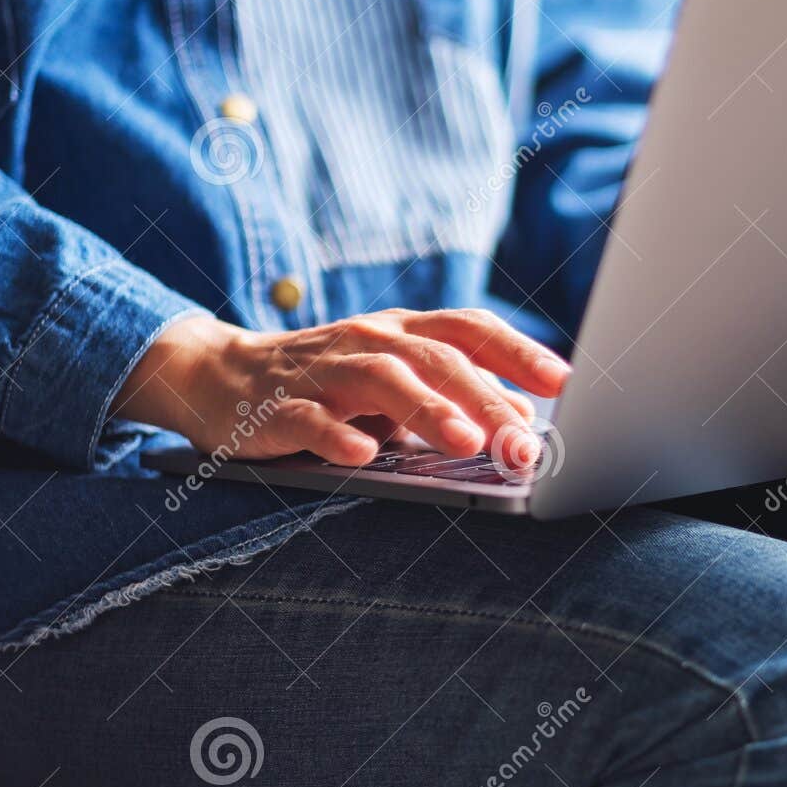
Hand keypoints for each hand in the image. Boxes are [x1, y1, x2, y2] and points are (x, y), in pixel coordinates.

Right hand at [114, 310, 569, 467]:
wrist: (222, 376)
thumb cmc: (331, 384)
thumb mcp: (396, 384)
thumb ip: (453, 396)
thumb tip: (524, 424)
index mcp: (404, 331)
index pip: (470, 330)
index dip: (518, 352)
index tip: (564, 382)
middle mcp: (369, 340)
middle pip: (436, 359)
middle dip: (485, 400)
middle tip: (521, 442)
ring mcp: (322, 369)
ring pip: (381, 380)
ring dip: (428, 411)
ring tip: (466, 444)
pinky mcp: (277, 404)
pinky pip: (310, 417)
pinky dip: (337, 434)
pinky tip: (364, 456)